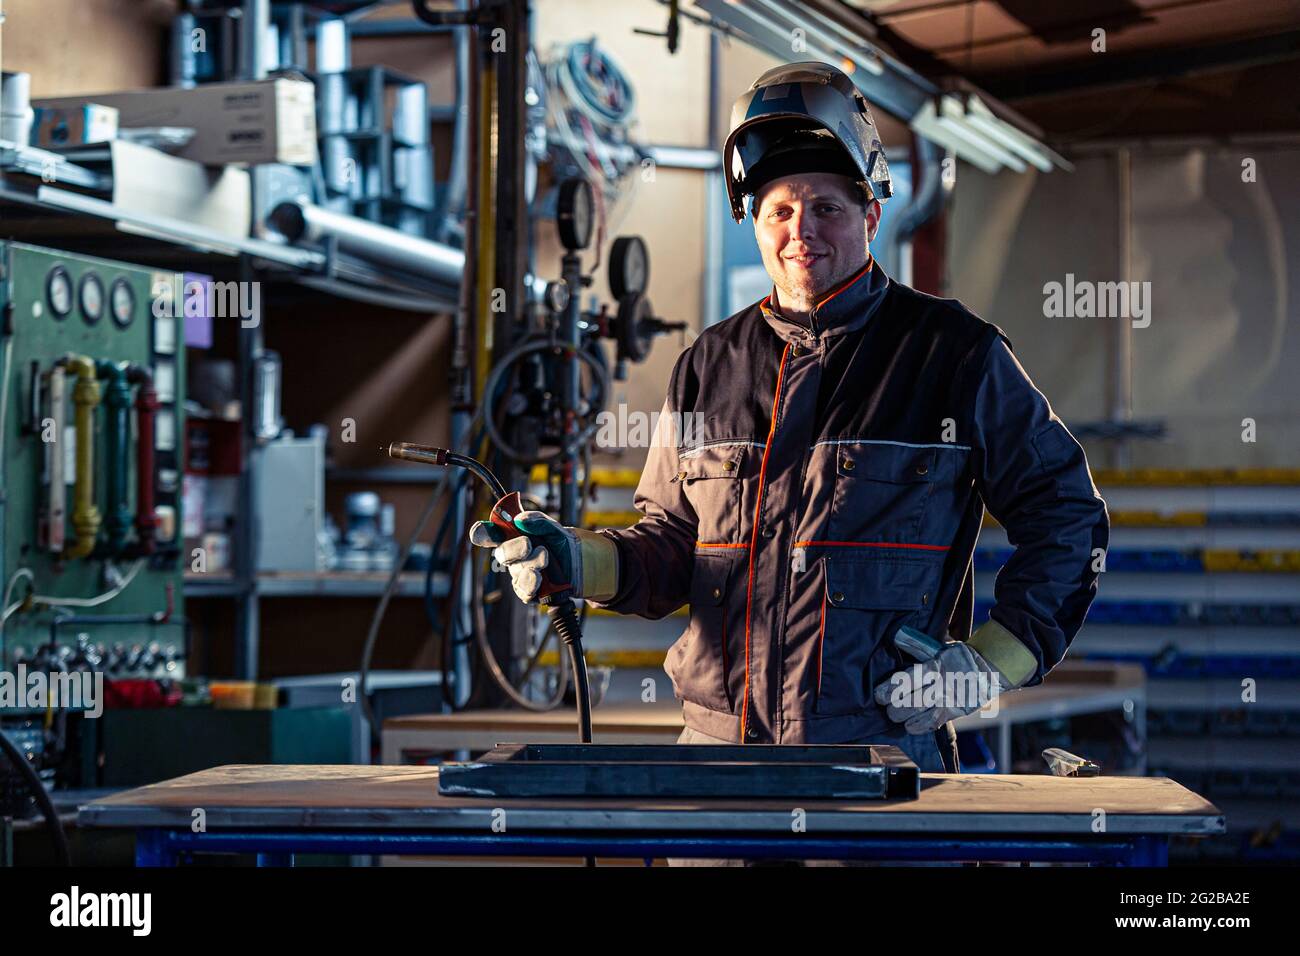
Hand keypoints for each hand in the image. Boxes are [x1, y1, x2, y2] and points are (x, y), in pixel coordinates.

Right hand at [469, 511, 618, 604]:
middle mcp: (513, 557)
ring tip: (546, 559)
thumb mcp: (554, 528)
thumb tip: (521, 519)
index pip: (491, 535)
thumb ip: (538, 521)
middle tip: (528, 544)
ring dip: (530, 565)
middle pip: (502, 554)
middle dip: (514, 548)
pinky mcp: (529, 592)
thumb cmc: (562, 544)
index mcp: (514, 537)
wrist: (581, 564)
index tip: (482, 531)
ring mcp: (520, 575)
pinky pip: (524, 591)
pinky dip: (531, 584)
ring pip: (516, 572)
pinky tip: (539, 578)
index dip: (482, 533)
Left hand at [872, 628, 1014, 733]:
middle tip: (888, 707)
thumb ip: (916, 645)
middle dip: (894, 707)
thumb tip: (896, 635)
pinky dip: (918, 727)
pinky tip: (909, 726)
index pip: (906, 680)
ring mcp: (947, 700)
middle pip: (909, 701)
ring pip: (919, 714)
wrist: (989, 670)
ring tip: (896, 716)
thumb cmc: (959, 658)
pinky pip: (932, 723)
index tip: (879, 695)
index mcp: (934, 666)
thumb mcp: (939, 648)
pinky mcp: (954, 712)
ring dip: (903, 718)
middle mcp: (940, 685)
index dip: (889, 690)